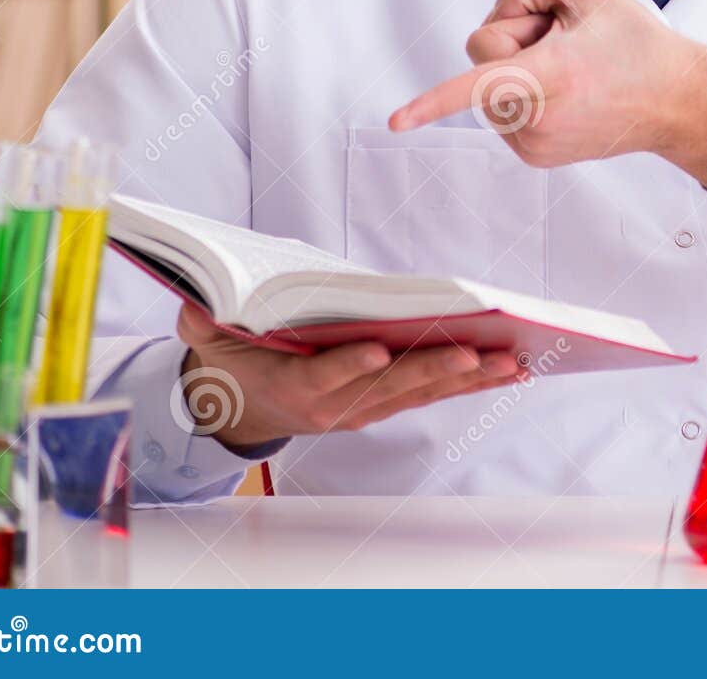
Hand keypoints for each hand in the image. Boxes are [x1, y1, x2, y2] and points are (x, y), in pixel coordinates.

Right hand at [175, 303, 527, 448]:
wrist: (240, 408)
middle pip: (388, 386)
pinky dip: (471, 383)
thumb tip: (195, 298)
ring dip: (467, 378)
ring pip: (420, 392)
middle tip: (474, 353)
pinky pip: (432, 394)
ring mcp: (364, 408)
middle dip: (433, 370)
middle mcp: (335, 405)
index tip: (375, 350)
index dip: (348, 366)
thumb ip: (203, 321)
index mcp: (292, 385)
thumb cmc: (231, 360)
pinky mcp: (385, 403)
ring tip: (511, 360)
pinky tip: (512, 370)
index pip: (322, 377)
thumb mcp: (206, 340)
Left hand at [385, 0, 706, 190]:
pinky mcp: (534, 154)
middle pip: (483, 56)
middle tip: (565, 39)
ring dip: (522, 67)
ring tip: (574, 70)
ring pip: (490, 84)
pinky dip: (527, 91)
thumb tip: (496, 17)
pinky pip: (504, 106)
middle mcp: (539, 117)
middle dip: (513, 37)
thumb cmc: (636, 45)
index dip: (433, 101)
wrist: (675, 100)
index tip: (395, 122)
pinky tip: (569, 91)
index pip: (482, 84)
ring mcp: (535, 142)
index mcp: (551, 75)